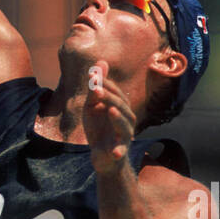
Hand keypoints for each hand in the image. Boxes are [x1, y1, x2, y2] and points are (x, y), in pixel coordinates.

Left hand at [82, 60, 135, 175]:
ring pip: (123, 126)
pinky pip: (120, 151)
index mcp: (121, 107)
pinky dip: (118, 151)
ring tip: (110, 110)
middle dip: (109, 97)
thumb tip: (100, 62)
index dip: (104, 84)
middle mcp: (127, 120)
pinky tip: (114, 153)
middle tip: (96, 90)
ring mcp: (124, 136)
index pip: (116, 93)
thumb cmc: (99, 129)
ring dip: (117, 118)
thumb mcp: (92, 107)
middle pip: (120, 106)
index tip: (92, 76)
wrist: (102, 156)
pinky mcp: (119, 151)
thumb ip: (95, 88)